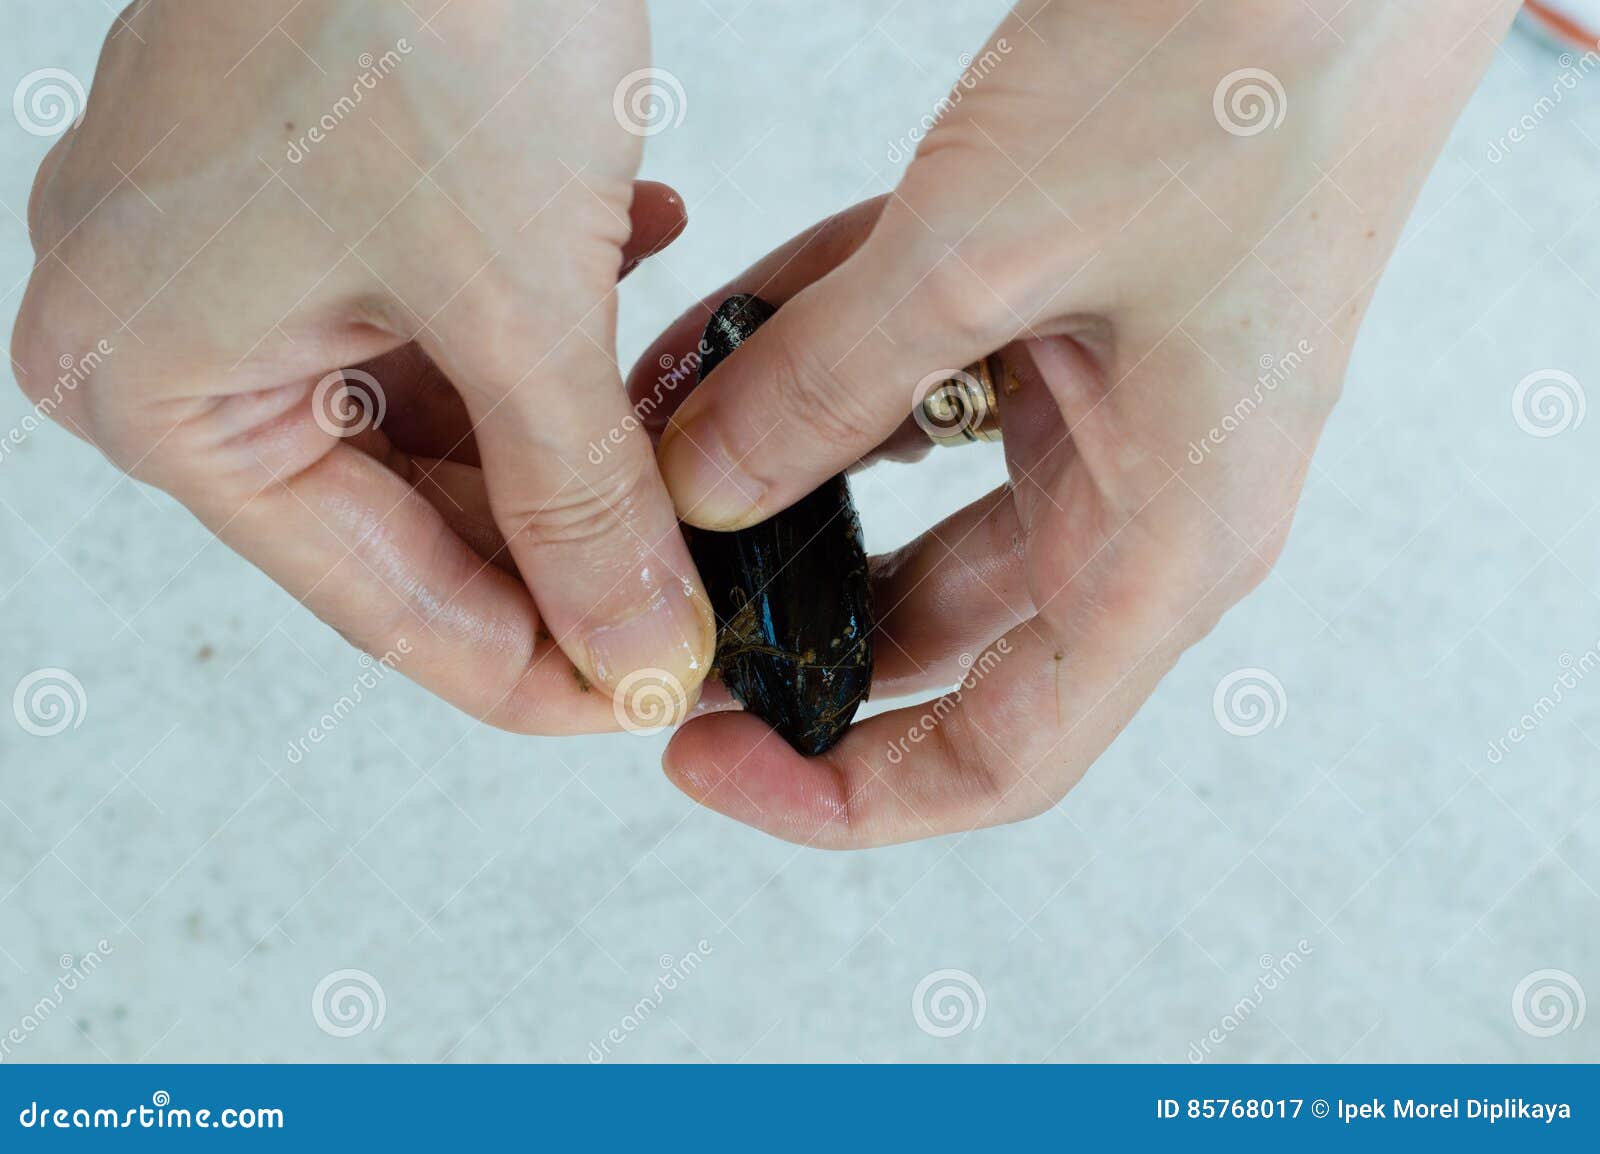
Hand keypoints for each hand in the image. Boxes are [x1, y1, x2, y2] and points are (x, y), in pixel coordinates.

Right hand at [11, 0, 714, 732]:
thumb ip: (583, 504)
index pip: (381, 601)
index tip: (649, 696)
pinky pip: (432, 331)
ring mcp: (230, 265)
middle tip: (694, 596)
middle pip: (404, 523)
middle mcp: (164, 336)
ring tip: (673, 456)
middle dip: (564, 552)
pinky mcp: (307, 205)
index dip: (535, 669)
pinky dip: (537, 344)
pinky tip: (620, 303)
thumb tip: (636, 654)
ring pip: (432, 431)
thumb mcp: (520, 301)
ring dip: (563, 446)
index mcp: (156, 387)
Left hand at [639, 1, 1519, 844]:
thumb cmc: (1236, 87)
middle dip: (787, 621)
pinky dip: (811, 365)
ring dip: (779, 479)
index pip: (1004, 756)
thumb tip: (701, 492)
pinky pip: (910, 375)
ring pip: (904, 499)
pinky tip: (708, 346)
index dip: (846, 791)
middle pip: (933, 630)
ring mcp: (1095, 404)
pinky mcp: (1057, 316)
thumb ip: (823, 387)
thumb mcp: (984, 254)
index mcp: (1166, 545)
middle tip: (658, 599)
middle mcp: (1135, 496)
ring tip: (654, 455)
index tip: (708, 761)